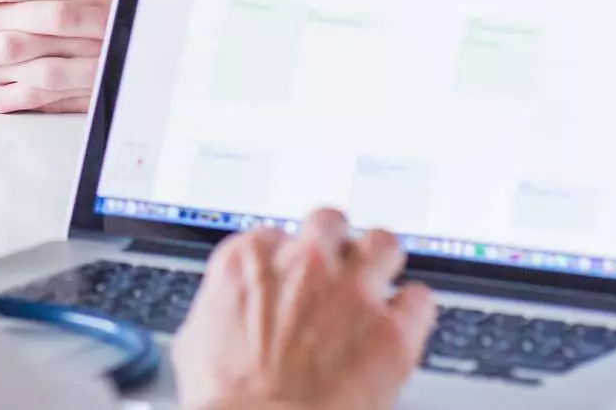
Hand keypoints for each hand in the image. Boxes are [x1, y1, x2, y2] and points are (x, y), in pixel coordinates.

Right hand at [175, 209, 434, 409]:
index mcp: (250, 260)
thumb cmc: (225, 401)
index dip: (287, 261)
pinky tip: (402, 326)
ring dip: (380, 263)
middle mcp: (304, 263)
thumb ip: (219, 308)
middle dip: (335, 245)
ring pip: (383, 243)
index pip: (275, 234)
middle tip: (338, 270)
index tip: (291, 277)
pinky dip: (412, 312)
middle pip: (330, 223)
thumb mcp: (196, 340)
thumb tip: (226, 315)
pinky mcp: (392, 330)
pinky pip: (418, 299)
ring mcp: (352, 292)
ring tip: (379, 284)